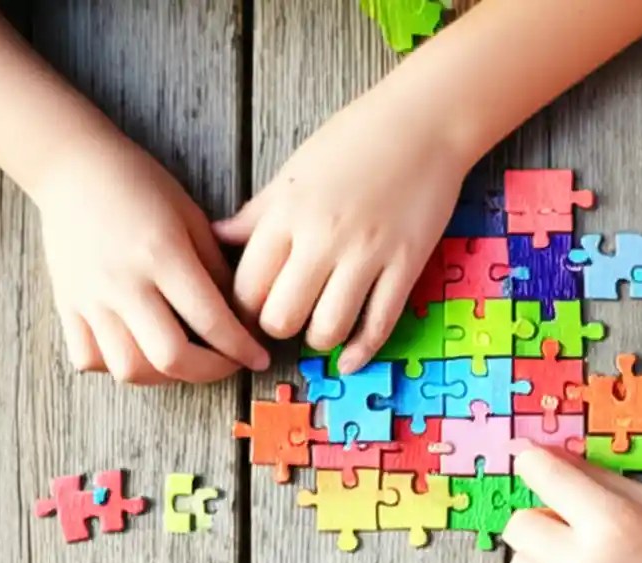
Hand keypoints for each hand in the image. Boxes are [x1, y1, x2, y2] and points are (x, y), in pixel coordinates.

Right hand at [35, 135, 268, 383]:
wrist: (72, 168)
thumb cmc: (139, 185)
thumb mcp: (191, 217)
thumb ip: (216, 268)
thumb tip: (240, 315)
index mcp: (162, 255)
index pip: (211, 321)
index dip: (242, 348)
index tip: (259, 357)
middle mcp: (123, 283)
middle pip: (170, 358)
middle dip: (209, 373)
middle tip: (228, 364)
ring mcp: (89, 299)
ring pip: (128, 369)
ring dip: (165, 377)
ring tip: (186, 361)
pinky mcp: (66, 305)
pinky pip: (89, 359)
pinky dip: (117, 366)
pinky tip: (138, 350)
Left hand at [212, 94, 468, 374]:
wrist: (424, 124)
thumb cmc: (355, 140)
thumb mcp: (294, 171)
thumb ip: (257, 212)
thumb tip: (217, 238)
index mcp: (286, 213)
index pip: (246, 287)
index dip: (243, 310)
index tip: (253, 311)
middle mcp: (322, 238)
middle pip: (280, 317)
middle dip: (278, 329)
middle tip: (288, 321)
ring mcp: (367, 254)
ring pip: (327, 329)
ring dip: (319, 339)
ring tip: (321, 327)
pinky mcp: (406, 266)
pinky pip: (379, 325)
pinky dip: (361, 351)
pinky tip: (351, 359)